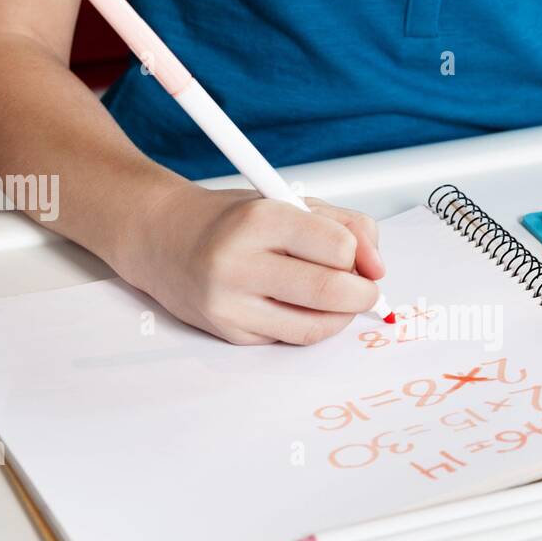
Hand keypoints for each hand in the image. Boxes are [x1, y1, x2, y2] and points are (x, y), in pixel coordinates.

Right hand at [112, 182, 385, 344]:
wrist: (164, 239)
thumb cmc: (231, 220)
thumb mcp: (289, 202)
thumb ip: (345, 225)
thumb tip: (377, 267)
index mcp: (258, 220)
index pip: (337, 247)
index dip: (360, 256)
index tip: (360, 258)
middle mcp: (239, 263)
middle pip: (329, 292)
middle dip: (362, 294)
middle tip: (366, 289)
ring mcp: (230, 304)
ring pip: (314, 326)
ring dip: (339, 316)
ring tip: (336, 298)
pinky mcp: (229, 333)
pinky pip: (290, 339)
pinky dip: (308, 324)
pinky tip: (299, 305)